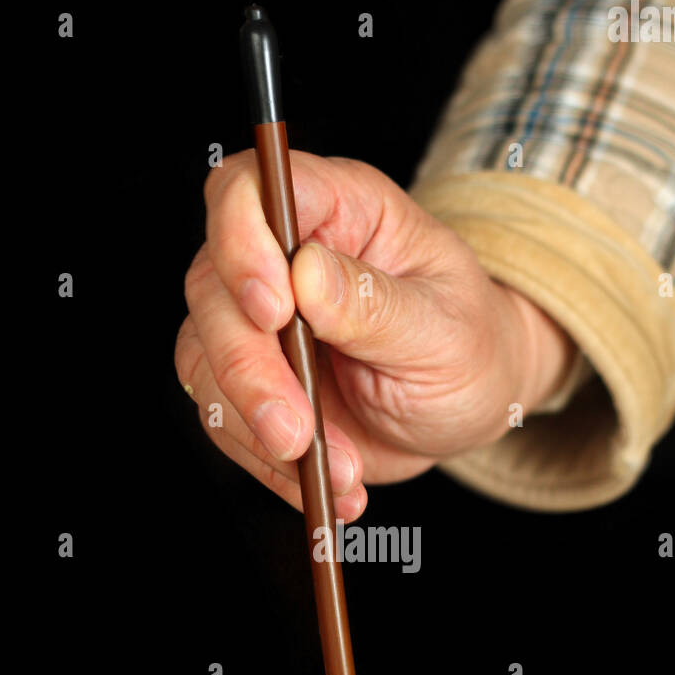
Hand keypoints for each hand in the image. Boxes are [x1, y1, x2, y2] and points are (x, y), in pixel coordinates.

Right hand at [176, 151, 574, 518]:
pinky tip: (328, 486)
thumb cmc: (470, 346)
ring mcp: (258, 322)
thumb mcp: (444, 328)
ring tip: (334, 469)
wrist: (467, 407)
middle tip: (296, 431)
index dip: (243, 240)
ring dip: (257, 427)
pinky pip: (224, 420)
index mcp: (339, 210)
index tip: (274, 311)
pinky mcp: (249, 382)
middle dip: (248, 368)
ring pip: (204, 360)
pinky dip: (269, 465)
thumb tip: (305, 275)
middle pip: (213, 287)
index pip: (251, 189)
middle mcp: (282, 256)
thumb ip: (374, 304)